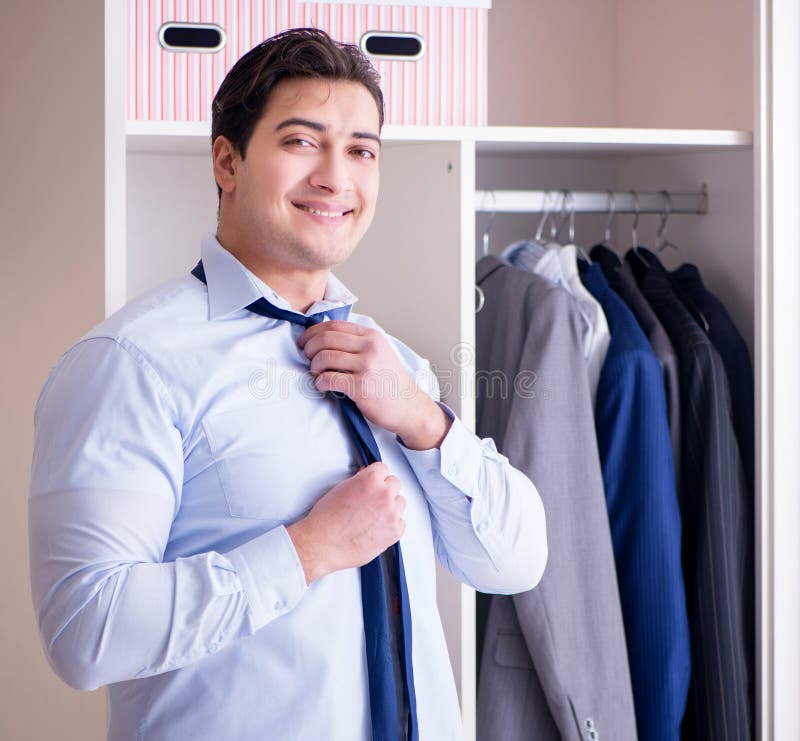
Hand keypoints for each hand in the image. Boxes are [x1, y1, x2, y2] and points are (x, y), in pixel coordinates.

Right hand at [286, 462, 405, 584]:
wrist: (322, 544)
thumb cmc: (326, 519)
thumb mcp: (340, 489)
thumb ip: (360, 481)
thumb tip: (367, 480)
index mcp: (370, 480)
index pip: (383, 468)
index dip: (376, 476)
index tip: (373, 482)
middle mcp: (384, 495)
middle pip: (395, 483)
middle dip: (384, 489)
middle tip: (373, 499)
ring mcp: (391, 513)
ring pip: (400, 502)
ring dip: (390, 506)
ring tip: (374, 515)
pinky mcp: (394, 532)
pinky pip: (401, 523)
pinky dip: (392, 524)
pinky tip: (378, 527)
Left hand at [298, 320, 450, 448]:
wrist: (409, 406)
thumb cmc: (389, 381)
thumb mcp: (379, 352)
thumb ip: (356, 343)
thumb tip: (322, 337)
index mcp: (371, 336)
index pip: (333, 326)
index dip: (312, 333)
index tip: (304, 342)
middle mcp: (369, 347)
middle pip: (325, 339)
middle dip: (309, 348)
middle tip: (307, 358)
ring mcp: (366, 366)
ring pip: (324, 358)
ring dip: (313, 367)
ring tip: (317, 374)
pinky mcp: (361, 386)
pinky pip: (328, 379)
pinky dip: (319, 383)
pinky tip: (323, 386)